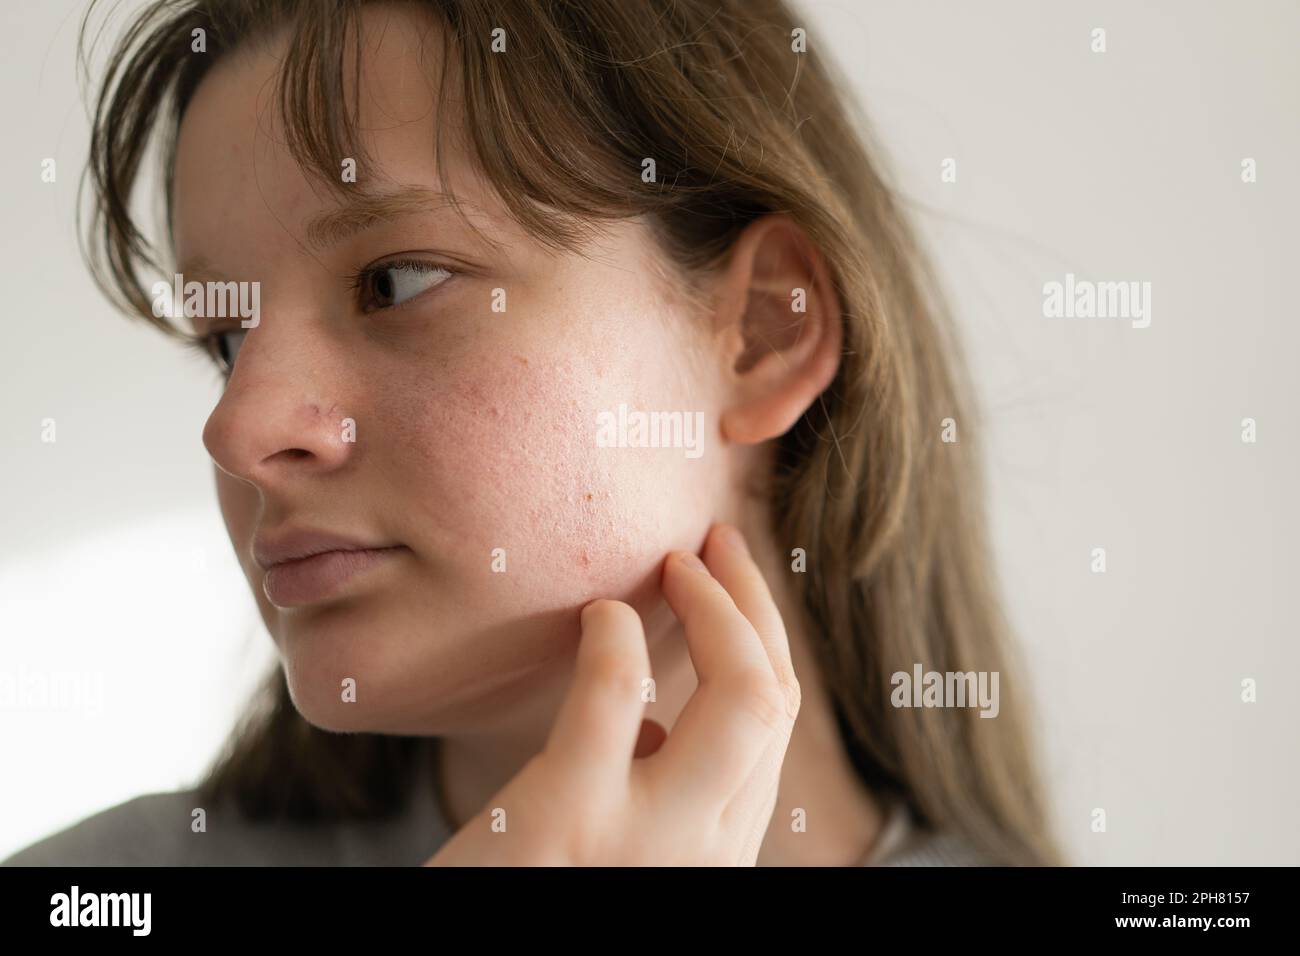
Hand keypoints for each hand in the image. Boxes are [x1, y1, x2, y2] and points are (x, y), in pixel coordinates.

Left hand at [423, 522, 800, 865]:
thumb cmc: (538, 890)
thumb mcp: (625, 849)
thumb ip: (659, 794)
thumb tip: (656, 723)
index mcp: (720, 845)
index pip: (777, 720)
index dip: (766, 635)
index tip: (732, 580)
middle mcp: (706, 850)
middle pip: (776, 698)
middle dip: (756, 603)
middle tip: (715, 542)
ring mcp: (645, 839)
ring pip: (743, 696)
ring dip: (718, 608)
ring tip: (678, 561)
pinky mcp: (569, 821)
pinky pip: (617, 699)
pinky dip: (615, 640)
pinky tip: (597, 616)